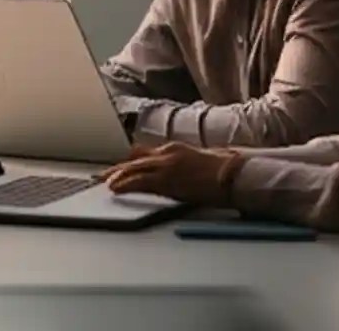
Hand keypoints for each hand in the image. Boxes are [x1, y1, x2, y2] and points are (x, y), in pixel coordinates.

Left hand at [101, 142, 239, 205]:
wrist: (235, 175)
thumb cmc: (225, 171)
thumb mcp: (200, 161)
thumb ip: (185, 164)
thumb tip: (180, 173)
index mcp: (175, 148)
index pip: (146, 154)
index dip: (131, 163)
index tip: (122, 168)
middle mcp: (166, 153)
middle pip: (135, 161)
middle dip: (119, 169)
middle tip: (103, 176)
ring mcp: (165, 165)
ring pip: (133, 169)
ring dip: (117, 176)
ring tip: (105, 183)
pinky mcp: (165, 179)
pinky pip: (138, 181)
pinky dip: (124, 184)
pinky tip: (115, 188)